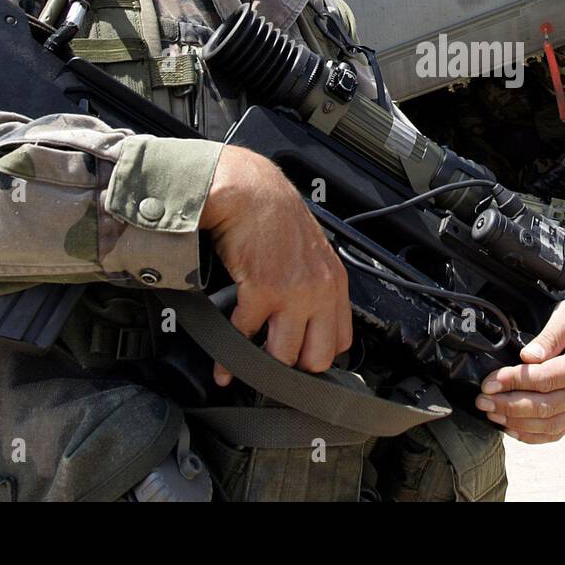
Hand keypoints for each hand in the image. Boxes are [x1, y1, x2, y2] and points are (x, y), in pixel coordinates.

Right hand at [199, 145, 350, 381]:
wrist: (249, 191)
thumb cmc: (274, 216)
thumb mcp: (311, 251)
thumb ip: (313, 284)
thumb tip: (304, 316)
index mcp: (335, 282)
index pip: (340, 341)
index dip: (318, 359)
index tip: (299, 368)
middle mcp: (320, 290)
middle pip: (315, 358)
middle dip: (293, 371)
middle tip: (273, 374)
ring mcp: (293, 293)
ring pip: (283, 357)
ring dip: (261, 367)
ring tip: (248, 372)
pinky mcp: (262, 291)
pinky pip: (244, 338)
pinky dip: (229, 358)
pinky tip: (223, 367)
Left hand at [475, 287, 564, 442]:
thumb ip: (551, 334)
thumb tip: (529, 356)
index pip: (547, 379)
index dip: (516, 381)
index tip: (491, 381)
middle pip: (546, 406)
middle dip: (509, 405)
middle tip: (483, 400)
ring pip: (550, 424)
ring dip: (517, 422)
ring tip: (492, 413)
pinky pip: (558, 430)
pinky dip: (533, 435)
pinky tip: (511, 428)